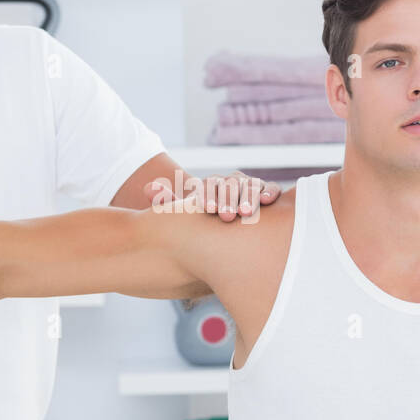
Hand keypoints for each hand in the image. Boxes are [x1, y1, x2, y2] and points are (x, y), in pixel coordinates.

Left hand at [144, 170, 280, 222]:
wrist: (225, 235)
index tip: (207, 209)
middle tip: (226, 215)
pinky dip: (270, 191)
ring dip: (249, 196)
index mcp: (209, 187)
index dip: (208, 195)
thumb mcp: (182, 217)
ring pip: (250, 185)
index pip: (208, 186)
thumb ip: (167, 203)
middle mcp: (230, 184)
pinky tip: (268, 201)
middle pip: (230, 185)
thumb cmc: (201, 227)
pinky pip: (270, 189)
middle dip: (228, 198)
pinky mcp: (267, 196)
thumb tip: (149, 188)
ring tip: (246, 212)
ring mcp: (249, 188)